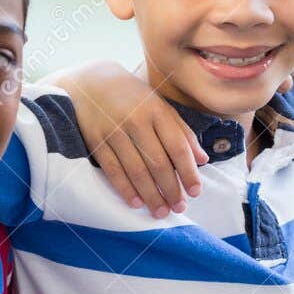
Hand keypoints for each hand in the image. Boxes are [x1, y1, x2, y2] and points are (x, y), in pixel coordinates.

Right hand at [53, 61, 206, 216]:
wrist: (90, 82)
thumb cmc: (132, 98)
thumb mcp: (160, 106)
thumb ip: (182, 132)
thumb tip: (202, 160)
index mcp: (157, 110)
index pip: (177, 147)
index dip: (188, 172)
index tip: (195, 192)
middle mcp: (136, 120)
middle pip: (158, 163)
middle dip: (171, 189)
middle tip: (179, 208)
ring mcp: (114, 131)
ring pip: (136, 170)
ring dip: (151, 195)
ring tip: (161, 212)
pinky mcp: (95, 140)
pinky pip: (113, 170)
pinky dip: (125, 189)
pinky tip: (136, 203)